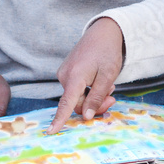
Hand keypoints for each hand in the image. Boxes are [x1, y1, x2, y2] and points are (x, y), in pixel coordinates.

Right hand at [47, 17, 122, 133]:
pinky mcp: (66, 72)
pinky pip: (76, 89)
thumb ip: (96, 97)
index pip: (66, 103)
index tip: (51, 132)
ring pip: (77, 97)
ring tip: (109, 86)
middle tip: (113, 98)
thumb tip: (85, 116)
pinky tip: (99, 81)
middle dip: (94, 105)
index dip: (59, 119)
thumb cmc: (107, 52)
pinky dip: (88, 89)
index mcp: (75, 76)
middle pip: (77, 103)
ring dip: (93, 96)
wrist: (103, 32)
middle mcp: (65, 75)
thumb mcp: (107, 76)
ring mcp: (64, 73)